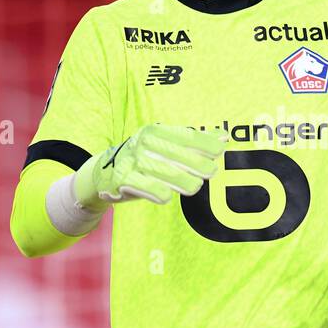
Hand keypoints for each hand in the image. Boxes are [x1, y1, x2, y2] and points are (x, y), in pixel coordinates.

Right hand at [75, 124, 226, 206]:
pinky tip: (165, 196)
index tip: (220, 151)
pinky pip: (150, 189)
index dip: (206, 143)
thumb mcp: (164, 145)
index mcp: (155, 131)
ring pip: (168, 174)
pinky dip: (160, 194)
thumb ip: (193, 141)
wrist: (103, 173)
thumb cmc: (143, 159)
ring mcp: (133, 162)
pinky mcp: (124, 180)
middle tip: (210, 172)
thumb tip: (223, 136)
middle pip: (180, 155)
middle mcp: (144, 143)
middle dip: (200, 164)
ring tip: (193, 186)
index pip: (186, 136)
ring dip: (185, 182)